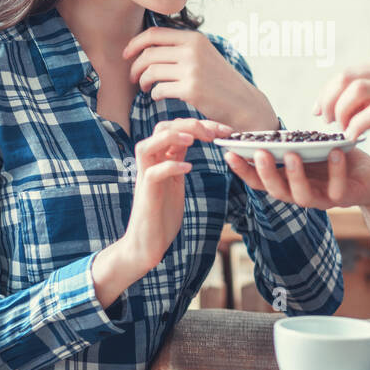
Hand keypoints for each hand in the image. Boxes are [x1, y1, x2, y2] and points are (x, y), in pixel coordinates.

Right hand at [120, 117, 234, 272]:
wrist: (146, 245)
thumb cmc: (162, 216)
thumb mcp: (174, 185)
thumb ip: (178, 165)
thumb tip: (190, 150)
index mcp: (160, 161)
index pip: (177, 129)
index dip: (201, 125)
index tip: (225, 131)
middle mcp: (150, 165)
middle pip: (161, 129)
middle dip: (189, 124)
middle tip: (214, 134)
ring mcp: (145, 179)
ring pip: (147, 146)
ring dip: (171, 138)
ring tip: (193, 140)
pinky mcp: (146, 196)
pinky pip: (152, 173)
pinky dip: (170, 166)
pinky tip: (188, 168)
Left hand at [123, 28, 277, 129]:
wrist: (242, 102)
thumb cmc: (219, 80)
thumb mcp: (204, 54)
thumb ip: (181, 47)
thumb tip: (149, 45)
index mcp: (194, 38)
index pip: (154, 34)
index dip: (135, 44)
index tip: (126, 55)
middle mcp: (192, 50)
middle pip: (148, 54)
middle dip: (135, 67)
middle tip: (133, 78)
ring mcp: (192, 69)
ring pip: (151, 71)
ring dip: (142, 81)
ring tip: (145, 87)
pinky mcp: (191, 89)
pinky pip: (159, 89)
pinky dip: (154, 94)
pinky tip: (158, 96)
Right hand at [224, 146, 369, 209]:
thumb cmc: (336, 158)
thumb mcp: (310, 148)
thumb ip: (291, 143)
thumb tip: (268, 129)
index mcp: (288, 182)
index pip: (259, 180)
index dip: (243, 170)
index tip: (228, 153)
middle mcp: (301, 193)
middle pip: (276, 191)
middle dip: (266, 173)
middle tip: (260, 152)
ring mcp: (322, 198)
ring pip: (302, 196)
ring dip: (295, 176)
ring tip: (292, 155)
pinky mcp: (344, 198)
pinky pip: (337, 188)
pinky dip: (335, 170)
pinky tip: (333, 151)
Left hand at [312, 57, 369, 164]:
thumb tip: (342, 98)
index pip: (347, 72)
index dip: (327, 92)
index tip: (320, 110)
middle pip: (346, 78)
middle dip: (329, 100)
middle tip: (327, 121)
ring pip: (356, 91)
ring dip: (341, 112)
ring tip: (341, 129)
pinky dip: (356, 126)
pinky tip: (354, 137)